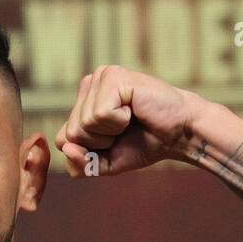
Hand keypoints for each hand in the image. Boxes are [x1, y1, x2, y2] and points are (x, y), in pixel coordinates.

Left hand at [53, 65, 197, 176]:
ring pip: (84, 123)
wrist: (179, 134)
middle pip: (71, 132)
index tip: (114, 141)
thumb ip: (81, 164)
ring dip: (111, 132)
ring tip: (130, 120)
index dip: (88, 152)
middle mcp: (88, 84)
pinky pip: (100, 114)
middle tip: (125, 130)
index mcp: (82, 101)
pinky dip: (119, 121)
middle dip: (100, 142)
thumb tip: (67, 148)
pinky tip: (134, 110)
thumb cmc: (144, 144)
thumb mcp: (105, 162)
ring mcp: (100, 77)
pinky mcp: (113, 76)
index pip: (62, 139)